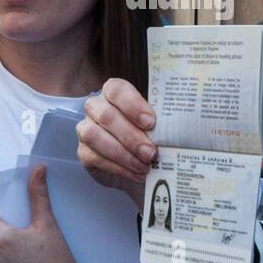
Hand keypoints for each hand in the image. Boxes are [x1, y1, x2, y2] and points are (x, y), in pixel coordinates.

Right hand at [76, 78, 155, 211]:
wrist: (139, 165)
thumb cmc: (148, 137)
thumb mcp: (156, 126)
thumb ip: (161, 122)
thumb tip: (179, 125)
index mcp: (113, 92)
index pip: (117, 89)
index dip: (132, 105)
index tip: (150, 122)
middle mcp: (96, 107)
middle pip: (107, 116)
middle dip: (131, 136)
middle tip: (151, 152)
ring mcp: (85, 129)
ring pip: (94, 136)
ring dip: (122, 153)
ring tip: (144, 165)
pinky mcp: (83, 152)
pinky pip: (95, 157)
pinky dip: (118, 167)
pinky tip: (136, 173)